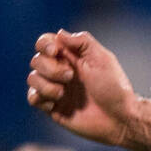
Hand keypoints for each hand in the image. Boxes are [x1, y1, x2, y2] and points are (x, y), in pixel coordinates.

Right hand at [26, 30, 139, 145]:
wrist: (118, 118)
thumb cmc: (114, 87)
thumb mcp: (103, 59)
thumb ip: (83, 42)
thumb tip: (59, 33)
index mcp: (73, 57)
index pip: (46, 43)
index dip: (44, 44)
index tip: (55, 51)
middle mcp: (61, 71)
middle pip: (36, 60)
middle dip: (50, 68)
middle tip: (71, 77)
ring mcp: (55, 88)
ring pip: (32, 78)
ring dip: (46, 85)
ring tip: (63, 94)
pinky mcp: (52, 106)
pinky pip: (32, 97)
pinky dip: (40, 98)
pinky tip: (55, 104)